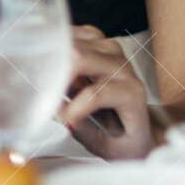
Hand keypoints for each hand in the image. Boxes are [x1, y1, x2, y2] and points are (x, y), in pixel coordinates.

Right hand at [58, 25, 154, 160]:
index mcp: (130, 94)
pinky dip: (58, 48)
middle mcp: (122, 66)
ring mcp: (111, 50)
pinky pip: (73, 35)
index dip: (72, 108)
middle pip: (79, 58)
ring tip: (52, 84)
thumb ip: (84, 131)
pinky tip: (53, 65)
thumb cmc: (125, 140)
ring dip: (55, 62)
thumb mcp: (109, 149)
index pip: (96, 94)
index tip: (61, 121)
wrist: (141, 126)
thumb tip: (57, 112)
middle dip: (54, 77)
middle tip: (43, 95)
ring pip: (73, 44)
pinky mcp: (100, 41)